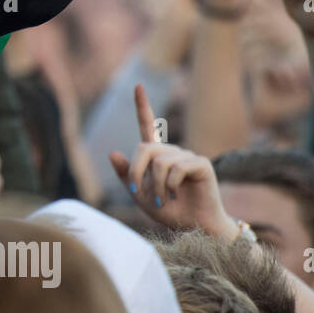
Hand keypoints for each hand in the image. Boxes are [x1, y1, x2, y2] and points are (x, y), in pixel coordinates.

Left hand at [108, 84, 237, 238]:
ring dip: (155, 185)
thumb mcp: (139, 194)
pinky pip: (176, 168)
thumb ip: (126, 175)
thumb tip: (112, 153)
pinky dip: (169, 185)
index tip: (138, 86)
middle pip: (145, 149)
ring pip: (159, 161)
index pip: (148, 126)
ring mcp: (187, 156)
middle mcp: (172, 152)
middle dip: (137, 172)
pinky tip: (176, 195)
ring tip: (162, 199)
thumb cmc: (168, 210)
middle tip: (138, 192)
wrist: (192, 226)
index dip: (143, 106)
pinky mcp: (201, 164)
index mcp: (157, 155)